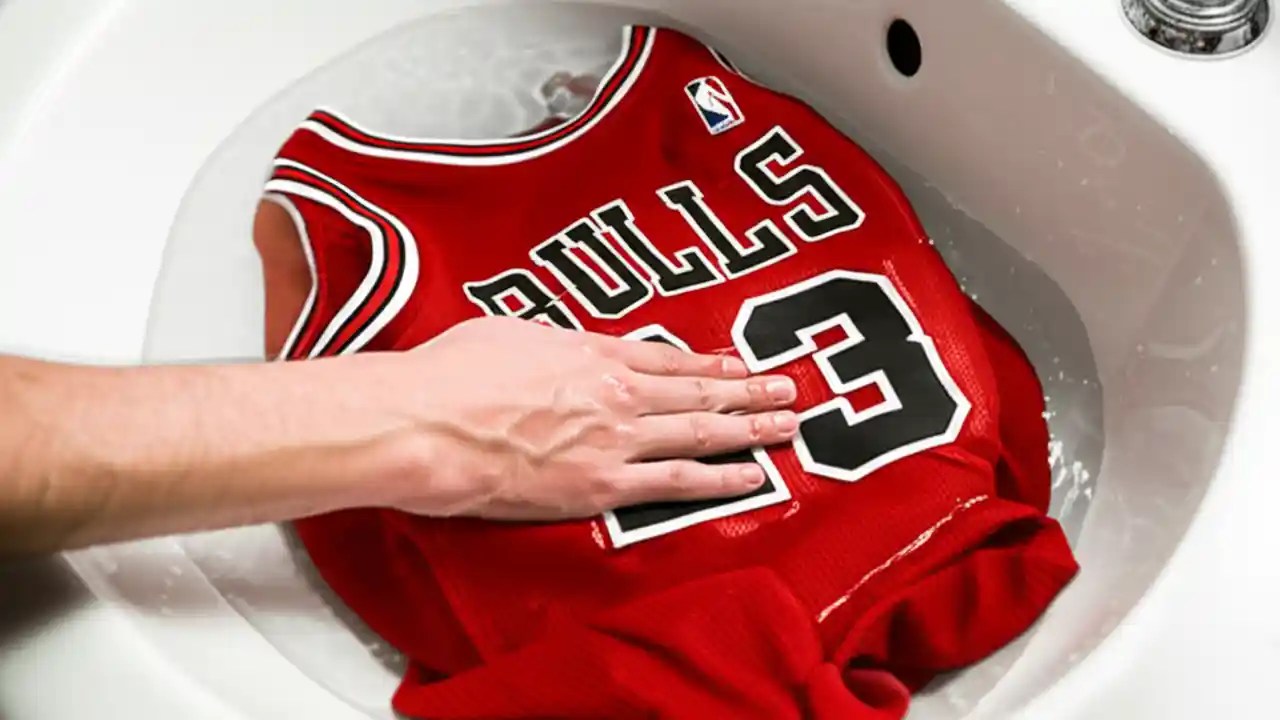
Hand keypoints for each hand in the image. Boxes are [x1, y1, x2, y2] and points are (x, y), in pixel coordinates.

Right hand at [382, 316, 798, 519]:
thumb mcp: (508, 334)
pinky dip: (721, 478)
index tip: (739, 365)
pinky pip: (678, 481)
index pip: (669, 358)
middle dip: (750, 391)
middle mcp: (617, 392)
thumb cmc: (450, 375)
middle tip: (790, 390)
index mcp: (593, 351)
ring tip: (788, 426)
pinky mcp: (602, 486)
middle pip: (699, 392)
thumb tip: (559, 350)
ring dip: (752, 429)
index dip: (710, 364)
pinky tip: (752, 477)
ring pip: (703, 432)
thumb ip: (551, 344)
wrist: (425, 425)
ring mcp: (616, 439)